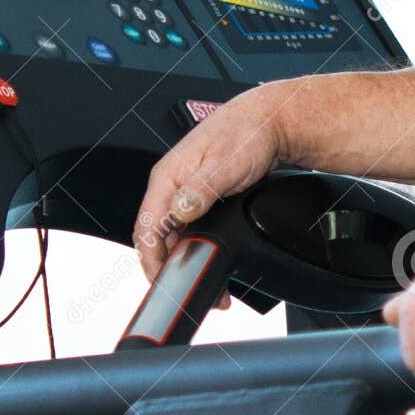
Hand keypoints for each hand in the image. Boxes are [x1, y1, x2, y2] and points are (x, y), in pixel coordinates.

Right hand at [133, 83, 295, 285]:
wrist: (266, 122)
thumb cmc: (246, 134)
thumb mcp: (226, 164)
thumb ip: (201, 188)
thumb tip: (179, 211)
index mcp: (168, 175)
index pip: (147, 226)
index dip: (151, 259)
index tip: (163, 282)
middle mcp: (171, 184)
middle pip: (157, 237)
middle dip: (169, 268)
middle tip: (190, 292)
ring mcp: (184, 192)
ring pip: (173, 236)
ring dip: (185, 259)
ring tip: (209, 285)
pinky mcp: (199, 197)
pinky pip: (188, 228)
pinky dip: (196, 247)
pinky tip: (209, 258)